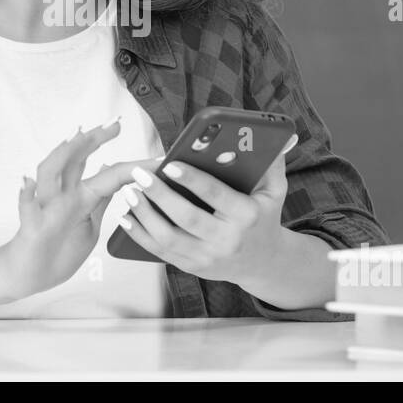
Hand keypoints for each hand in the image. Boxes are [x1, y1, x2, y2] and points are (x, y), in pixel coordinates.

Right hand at [0, 120, 155, 298]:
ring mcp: (46, 208)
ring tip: (75, 138)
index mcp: (82, 196)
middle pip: (76, 159)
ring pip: (49, 174)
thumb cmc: (59, 250)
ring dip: (61, 155)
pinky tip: (28, 183)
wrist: (30, 275)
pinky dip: (26, 195)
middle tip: (115, 125)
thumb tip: (115, 176)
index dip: (134, 165)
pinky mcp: (32, 227)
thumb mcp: (90, 223)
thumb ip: (100, 199)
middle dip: (93, 139)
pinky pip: (27, 209)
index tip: (158, 159)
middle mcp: (63, 195)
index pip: (111, 173)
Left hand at [119, 152, 289, 284]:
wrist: (263, 263)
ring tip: (129, 193)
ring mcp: (208, 257)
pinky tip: (127, 217)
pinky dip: (141, 235)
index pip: (215, 195)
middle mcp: (226, 240)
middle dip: (160, 195)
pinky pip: (161, 252)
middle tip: (139, 174)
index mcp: (246, 216)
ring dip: (145, 215)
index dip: (192, 179)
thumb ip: (271, 162)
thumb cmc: (263, 218)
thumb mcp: (275, 190)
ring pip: (169, 238)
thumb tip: (276, 134)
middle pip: (186, 217)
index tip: (169, 164)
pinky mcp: (192, 267)